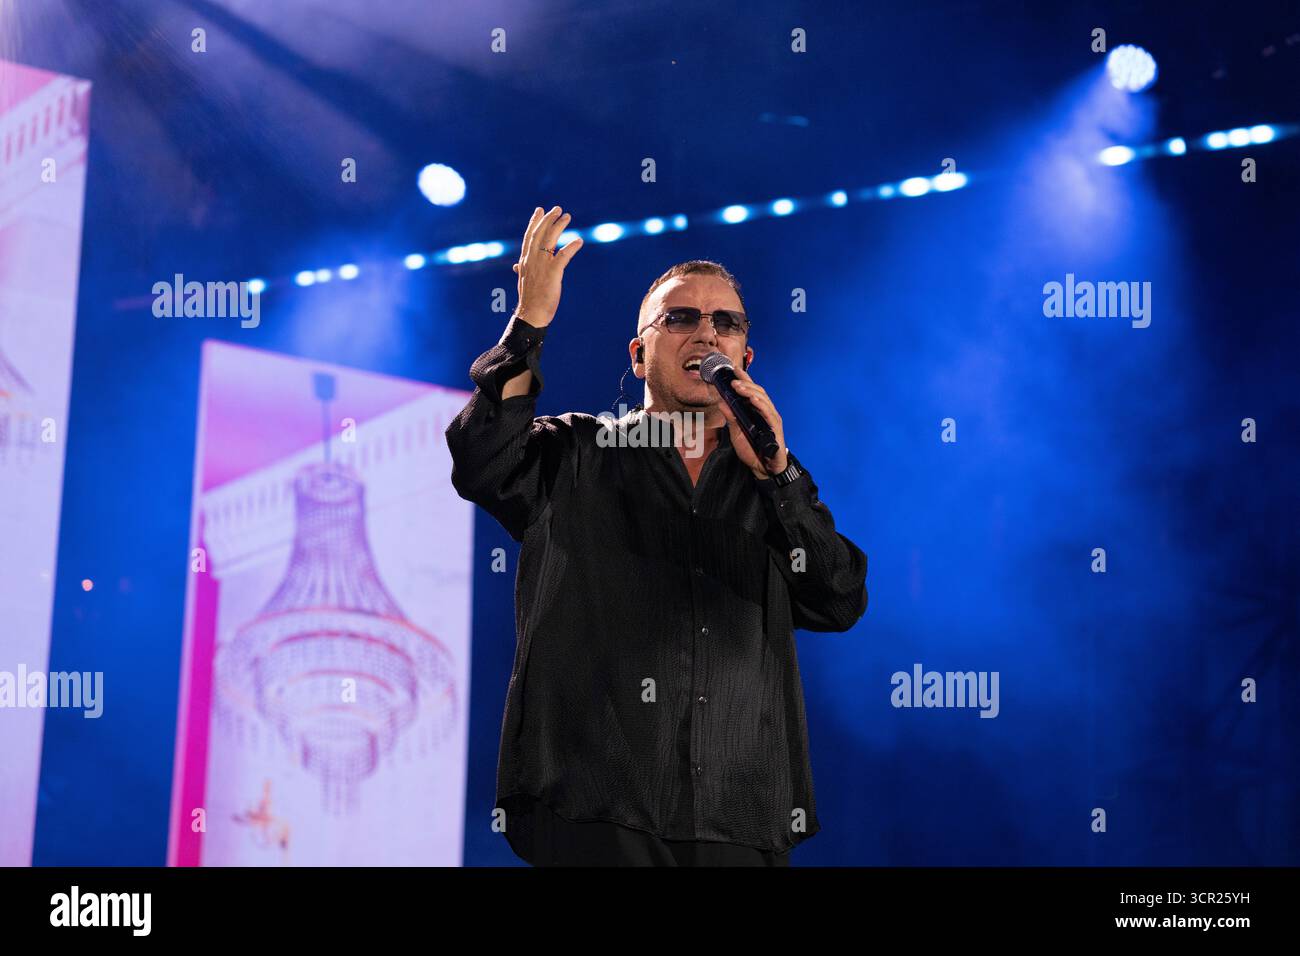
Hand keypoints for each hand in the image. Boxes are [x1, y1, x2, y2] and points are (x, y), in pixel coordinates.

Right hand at [511, 206, 582, 326]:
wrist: (531, 314)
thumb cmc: (530, 299)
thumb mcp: (523, 281)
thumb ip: (521, 270)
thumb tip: (516, 266)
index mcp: (525, 261)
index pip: (529, 237)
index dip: (535, 222)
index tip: (539, 210)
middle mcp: (531, 260)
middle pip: (539, 234)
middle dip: (548, 219)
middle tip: (558, 208)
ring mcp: (541, 266)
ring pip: (549, 240)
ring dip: (559, 226)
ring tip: (567, 217)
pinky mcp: (552, 274)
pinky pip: (563, 256)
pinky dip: (571, 247)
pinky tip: (579, 240)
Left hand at [710, 367, 788, 478]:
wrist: (763, 469)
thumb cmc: (752, 451)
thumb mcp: (736, 433)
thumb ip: (731, 418)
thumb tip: (721, 402)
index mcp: (756, 411)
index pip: (751, 391)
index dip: (744, 379)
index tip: (734, 369)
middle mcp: (765, 412)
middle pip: (757, 391)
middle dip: (745, 383)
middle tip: (732, 378)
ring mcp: (771, 418)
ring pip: (763, 399)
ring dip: (750, 391)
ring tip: (739, 386)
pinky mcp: (775, 427)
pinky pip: (768, 413)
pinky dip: (760, 404)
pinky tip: (752, 399)